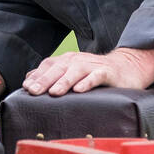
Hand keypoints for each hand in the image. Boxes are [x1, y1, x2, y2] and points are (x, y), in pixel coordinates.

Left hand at [23, 45, 153, 96]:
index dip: (37, 76)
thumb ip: (52, 75)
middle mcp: (78, 60)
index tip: (26, 88)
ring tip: (54, 92)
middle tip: (33, 91)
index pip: (48, 66)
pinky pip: (97, 76)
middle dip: (45, 80)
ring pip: (76, 71)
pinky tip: (80, 90)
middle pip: (58, 68)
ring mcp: (93, 65)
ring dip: (64, 81)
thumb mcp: (72, 72)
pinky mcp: (108, 72)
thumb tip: (29, 79)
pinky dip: (88, 82)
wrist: (127, 67)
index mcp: (67, 60)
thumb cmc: (95, 73)